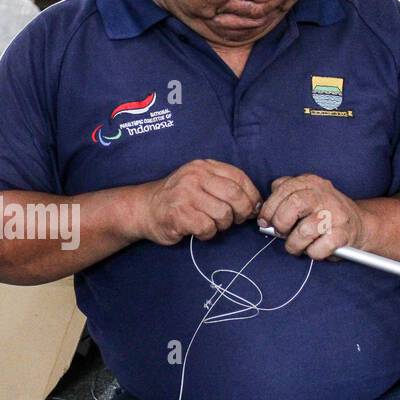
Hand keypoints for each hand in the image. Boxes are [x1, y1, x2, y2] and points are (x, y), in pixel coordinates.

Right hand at [136, 159, 261, 245]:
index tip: (252, 207)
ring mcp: (185, 195)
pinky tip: (199, 231)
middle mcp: (194, 177)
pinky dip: (208, 234)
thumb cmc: (177, 198)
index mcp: (203, 166)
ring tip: (211, 224)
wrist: (144, 208)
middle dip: (241, 212)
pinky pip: (207, 227)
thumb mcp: (199, 181)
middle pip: (235, 196)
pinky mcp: (179, 215)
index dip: (252, 195)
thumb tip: (255, 204)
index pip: (239, 177)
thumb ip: (223, 186)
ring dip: (222, 225)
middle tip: (235, 220)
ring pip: (223, 214)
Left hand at [259, 174, 368, 259]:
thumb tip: (264, 214)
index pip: (282, 189)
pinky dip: (312, 253)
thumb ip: (284, 196)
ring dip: (294, 244)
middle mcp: (324, 194)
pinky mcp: (344, 234)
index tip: (265, 221)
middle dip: (281, 223)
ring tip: (297, 246)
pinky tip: (314, 249)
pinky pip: (319, 248)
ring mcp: (336, 214)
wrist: (359, 224)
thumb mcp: (305, 195)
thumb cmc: (323, 213)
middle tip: (282, 233)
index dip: (269, 208)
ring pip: (305, 231)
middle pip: (293, 205)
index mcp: (311, 182)